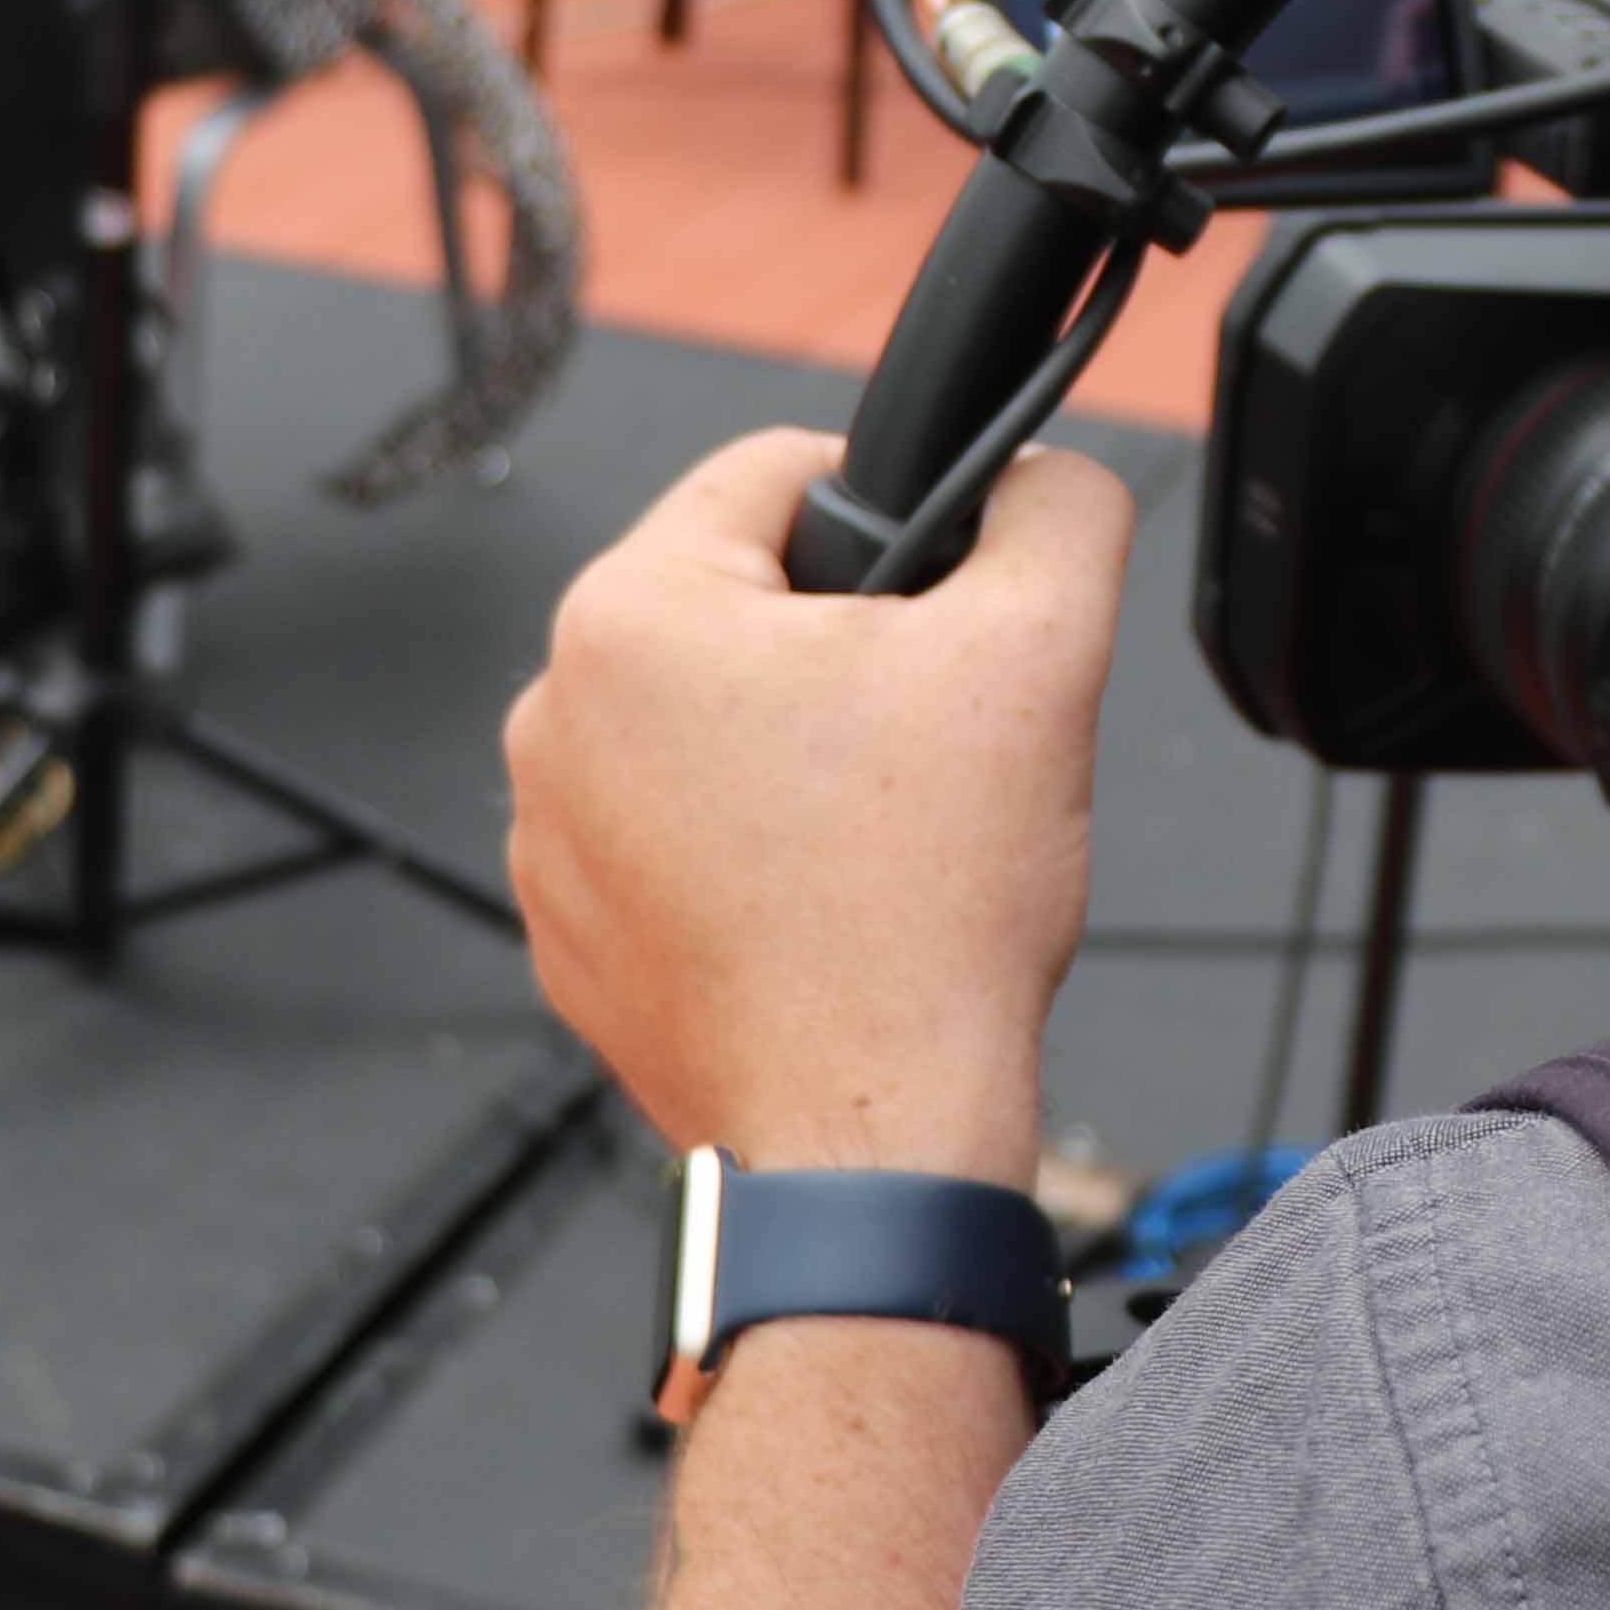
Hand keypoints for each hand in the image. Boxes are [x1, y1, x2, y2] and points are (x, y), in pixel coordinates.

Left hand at [503, 429, 1132, 1185]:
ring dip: (796, 752)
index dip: (896, 522)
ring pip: (710, 724)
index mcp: (632, 612)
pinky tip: (827, 903)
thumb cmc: (922, 917)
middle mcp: (555, 713)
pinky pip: (676, 837)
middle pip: (743, 605)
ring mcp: (551, 835)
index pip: (779, 474)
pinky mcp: (575, 935)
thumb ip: (1058, 512)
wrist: (870, 1134)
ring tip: (881, 835)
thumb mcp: (1041, 653)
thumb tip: (1046, 477)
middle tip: (930, 742)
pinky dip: (751, 853)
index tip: (946, 609)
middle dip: (846, 652)